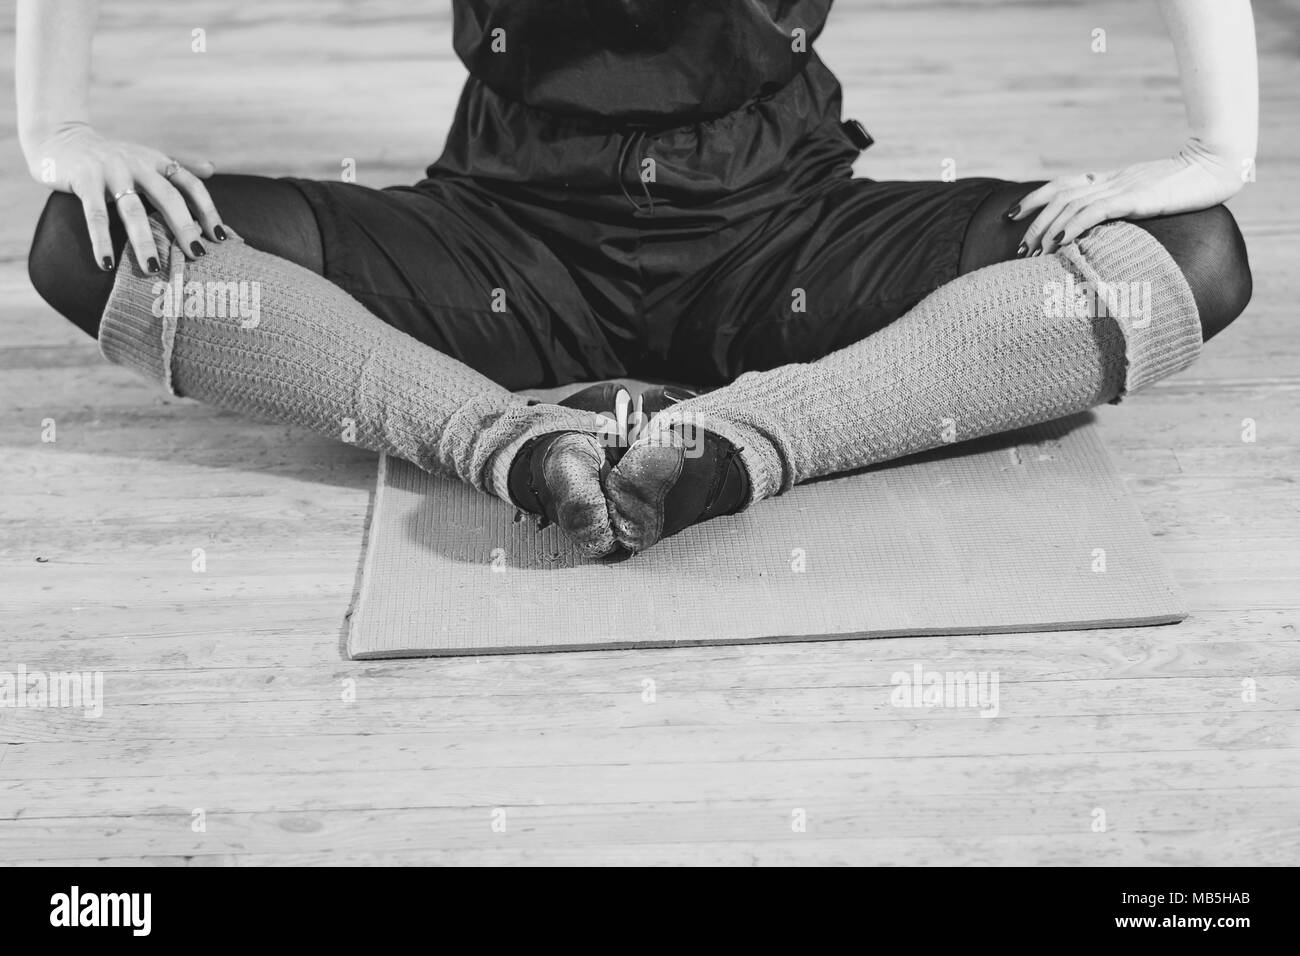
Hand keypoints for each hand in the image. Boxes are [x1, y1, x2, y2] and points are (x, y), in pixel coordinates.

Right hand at [24, 122, 224, 271]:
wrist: (62, 140)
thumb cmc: (112, 158)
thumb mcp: (146, 157)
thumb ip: (179, 164)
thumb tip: (212, 170)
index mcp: (156, 161)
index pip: (190, 184)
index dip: (207, 209)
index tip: (220, 237)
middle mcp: (137, 163)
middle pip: (167, 197)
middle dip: (184, 227)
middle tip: (197, 255)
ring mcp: (110, 170)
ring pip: (133, 210)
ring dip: (144, 241)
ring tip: (153, 268)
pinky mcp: (84, 179)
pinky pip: (95, 215)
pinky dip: (101, 241)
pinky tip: (106, 264)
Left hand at [1008, 142, 1248, 255]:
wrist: (1216, 166)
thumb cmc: (1185, 187)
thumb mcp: (1145, 197)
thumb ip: (1122, 207)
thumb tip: (1100, 230)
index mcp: (1109, 179)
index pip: (1060, 186)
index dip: (1032, 199)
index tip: (1010, 216)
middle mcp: (1109, 181)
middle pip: (1058, 198)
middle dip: (1034, 223)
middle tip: (1019, 250)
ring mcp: (1121, 188)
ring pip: (1071, 206)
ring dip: (1048, 230)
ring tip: (1033, 253)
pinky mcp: (1135, 198)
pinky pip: (1096, 211)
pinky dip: (1074, 225)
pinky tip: (1059, 242)